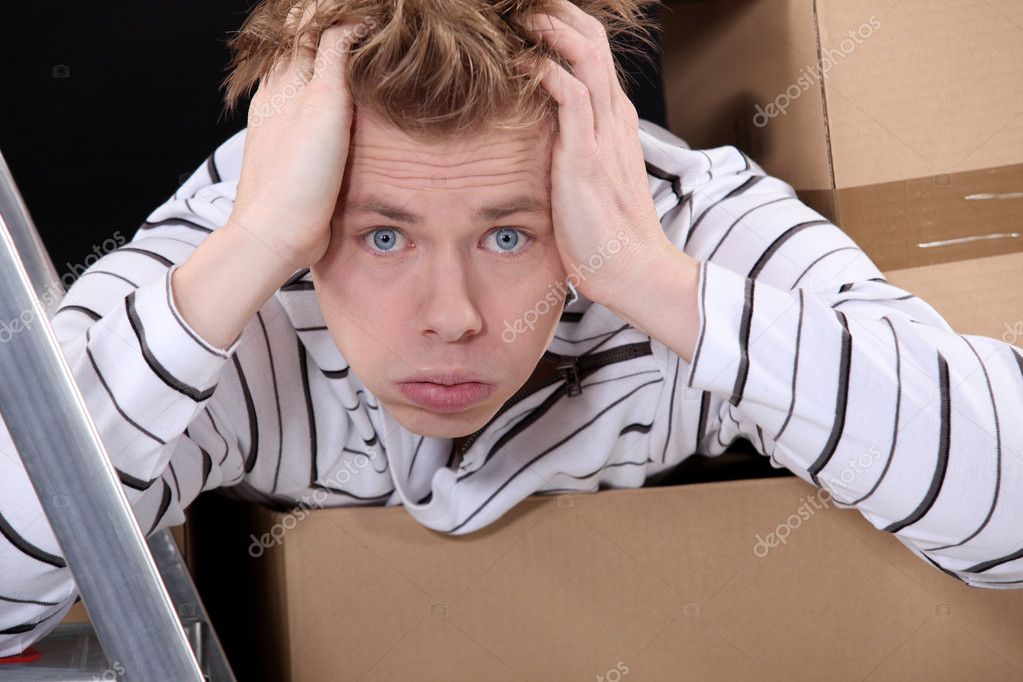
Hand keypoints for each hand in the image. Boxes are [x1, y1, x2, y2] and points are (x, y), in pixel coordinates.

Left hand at [229, 4, 369, 271]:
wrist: (277, 233)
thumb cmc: (298, 173)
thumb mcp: (323, 103)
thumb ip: (334, 56)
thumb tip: (349, 20)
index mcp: (281, 78)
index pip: (304, 25)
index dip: (331, 11)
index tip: (368, 11)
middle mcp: (277, 96)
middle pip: (299, 47)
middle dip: (326, 29)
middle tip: (361, 25)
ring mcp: (282, 124)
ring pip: (302, 76)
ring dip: (324, 58)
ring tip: (354, 50)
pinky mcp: (292, 151)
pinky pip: (309, 108)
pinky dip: (326, 93)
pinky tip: (341, 103)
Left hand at [520, 0, 676, 304]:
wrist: (632, 270)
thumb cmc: (605, 233)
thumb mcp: (588, 179)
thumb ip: (572, 149)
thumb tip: (543, 138)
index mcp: (614, 120)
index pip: (594, 53)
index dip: (564, 26)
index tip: (530, 18)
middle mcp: (613, 117)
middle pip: (592, 40)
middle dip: (557, 13)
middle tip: (521, 5)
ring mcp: (604, 133)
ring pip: (585, 55)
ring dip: (550, 28)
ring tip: (520, 16)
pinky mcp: (587, 155)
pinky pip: (570, 94)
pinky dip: (545, 70)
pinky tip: (522, 63)